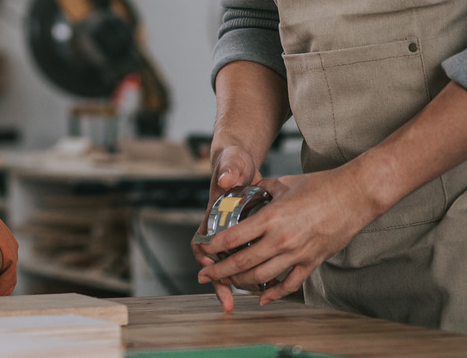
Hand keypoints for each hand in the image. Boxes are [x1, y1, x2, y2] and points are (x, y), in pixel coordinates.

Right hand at [191, 142, 263, 310]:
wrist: (240, 162)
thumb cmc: (233, 162)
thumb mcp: (231, 163)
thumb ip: (228, 170)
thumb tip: (226, 179)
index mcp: (213, 215)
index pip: (200, 243)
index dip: (204, 259)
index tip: (208, 272)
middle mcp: (220, 229)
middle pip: (216, 262)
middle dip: (221, 282)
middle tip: (228, 303)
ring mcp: (234, 235)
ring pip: (232, 265)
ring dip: (236, 283)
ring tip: (245, 301)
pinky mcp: (248, 237)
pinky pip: (247, 259)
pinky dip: (254, 273)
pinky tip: (266, 286)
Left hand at [195, 165, 381, 308]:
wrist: (354, 196)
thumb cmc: (322, 185)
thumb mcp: (285, 182)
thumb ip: (265, 189)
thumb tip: (251, 190)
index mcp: (271, 218)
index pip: (234, 237)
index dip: (214, 246)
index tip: (204, 250)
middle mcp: (281, 239)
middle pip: (242, 263)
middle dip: (219, 271)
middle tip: (205, 275)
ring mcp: (297, 254)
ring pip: (262, 277)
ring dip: (241, 283)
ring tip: (229, 283)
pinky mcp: (312, 262)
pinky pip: (289, 284)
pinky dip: (274, 293)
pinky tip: (263, 297)